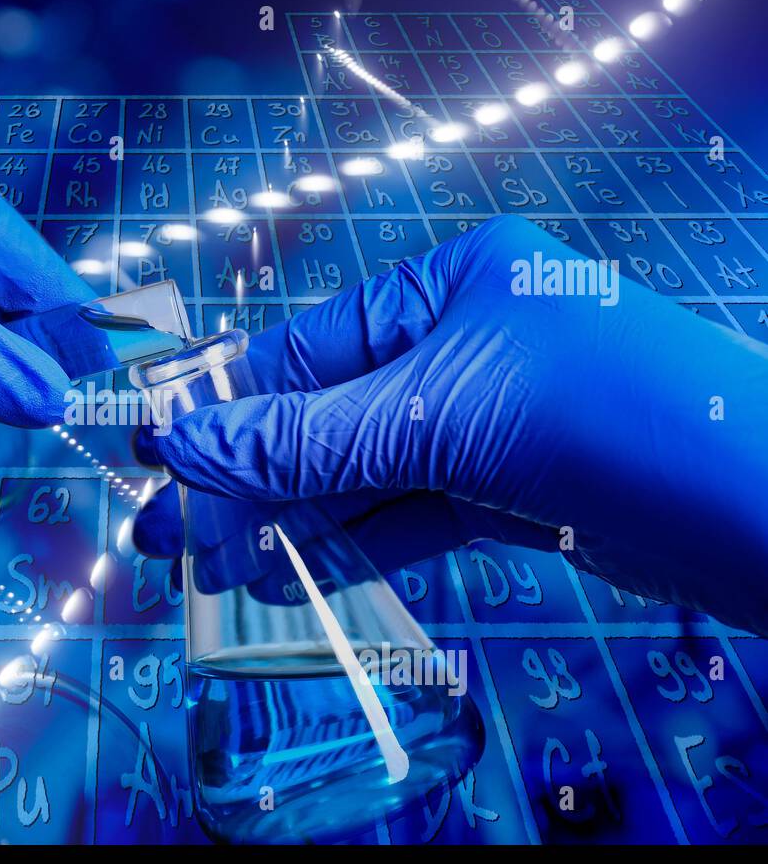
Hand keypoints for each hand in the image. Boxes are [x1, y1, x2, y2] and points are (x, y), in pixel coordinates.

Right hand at [135, 215, 767, 632]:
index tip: (155, 456)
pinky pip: (410, 513)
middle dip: (246, 479)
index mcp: (453, 286)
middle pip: (326, 416)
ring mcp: (491, 421)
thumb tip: (177, 448)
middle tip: (166, 538)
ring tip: (216, 571)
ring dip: (291, 524)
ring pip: (363, 473)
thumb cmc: (596, 418)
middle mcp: (467, 344)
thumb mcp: (432, 418)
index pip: (308, 348)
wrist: (756, 510)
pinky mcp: (514, 490)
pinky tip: (292, 577)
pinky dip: (353, 545)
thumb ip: (300, 442)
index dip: (226, 405)